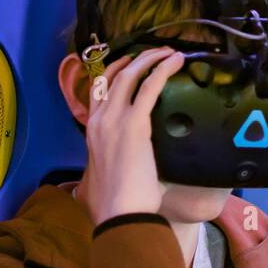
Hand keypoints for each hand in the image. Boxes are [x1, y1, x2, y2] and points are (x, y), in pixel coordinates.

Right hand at [81, 47, 183, 226]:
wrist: (120, 214)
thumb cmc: (116, 204)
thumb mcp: (103, 179)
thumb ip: (108, 168)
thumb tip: (115, 174)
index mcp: (91, 132)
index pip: (98, 92)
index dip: (114, 74)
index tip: (132, 66)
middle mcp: (98, 120)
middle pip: (112, 77)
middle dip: (133, 60)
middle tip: (153, 53)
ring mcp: (113, 120)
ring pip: (129, 75)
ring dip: (149, 58)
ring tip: (167, 52)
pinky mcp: (134, 124)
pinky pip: (148, 87)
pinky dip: (162, 69)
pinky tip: (175, 61)